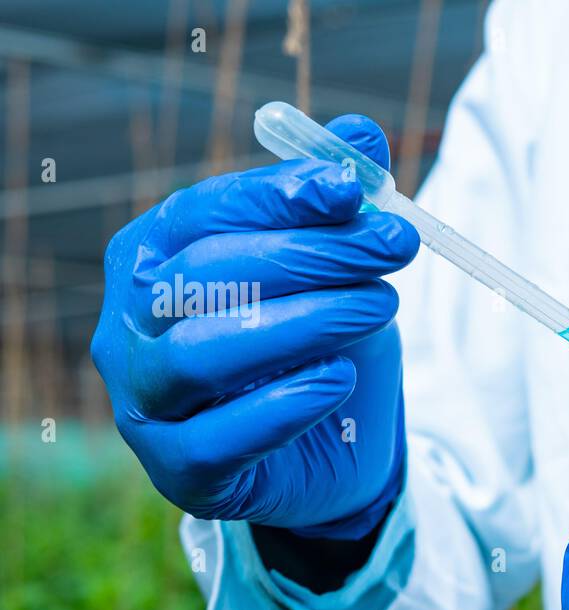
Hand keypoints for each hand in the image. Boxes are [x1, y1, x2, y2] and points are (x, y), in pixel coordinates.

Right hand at [91, 115, 418, 537]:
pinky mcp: (177, 470)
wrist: (336, 451)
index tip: (354, 187)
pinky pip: (219, 437)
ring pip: (201, 353)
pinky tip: (339, 379)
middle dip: (313, 254)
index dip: (277, 195)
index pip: (203, 212)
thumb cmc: (321, 346)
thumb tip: (359, 135)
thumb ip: (341, 204)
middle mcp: (128, 326)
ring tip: (380, 307)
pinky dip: (283, 404)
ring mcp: (143, 402)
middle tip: (394, 244)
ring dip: (301, 323)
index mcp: (152, 258)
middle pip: (206, 275)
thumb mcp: (342, 271)